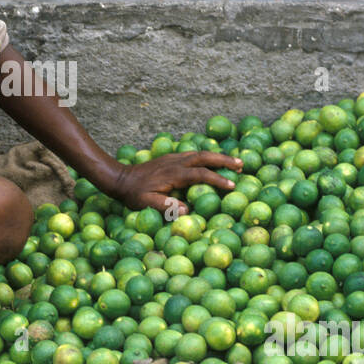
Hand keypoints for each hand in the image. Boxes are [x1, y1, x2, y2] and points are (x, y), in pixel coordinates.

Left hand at [109, 151, 242, 213]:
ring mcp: (174, 158)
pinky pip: (193, 154)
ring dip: (218, 156)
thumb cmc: (134, 194)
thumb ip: (166, 206)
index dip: (217, 179)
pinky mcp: (171, 157)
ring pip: (200, 153)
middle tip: (242, 165)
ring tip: (235, 161)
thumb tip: (188, 211)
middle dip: (224, 160)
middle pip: (204, 157)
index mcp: (173, 174)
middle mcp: (176, 162)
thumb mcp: (146, 204)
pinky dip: (207, 155)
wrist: (120, 178)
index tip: (232, 184)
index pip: (200, 174)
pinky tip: (214, 160)